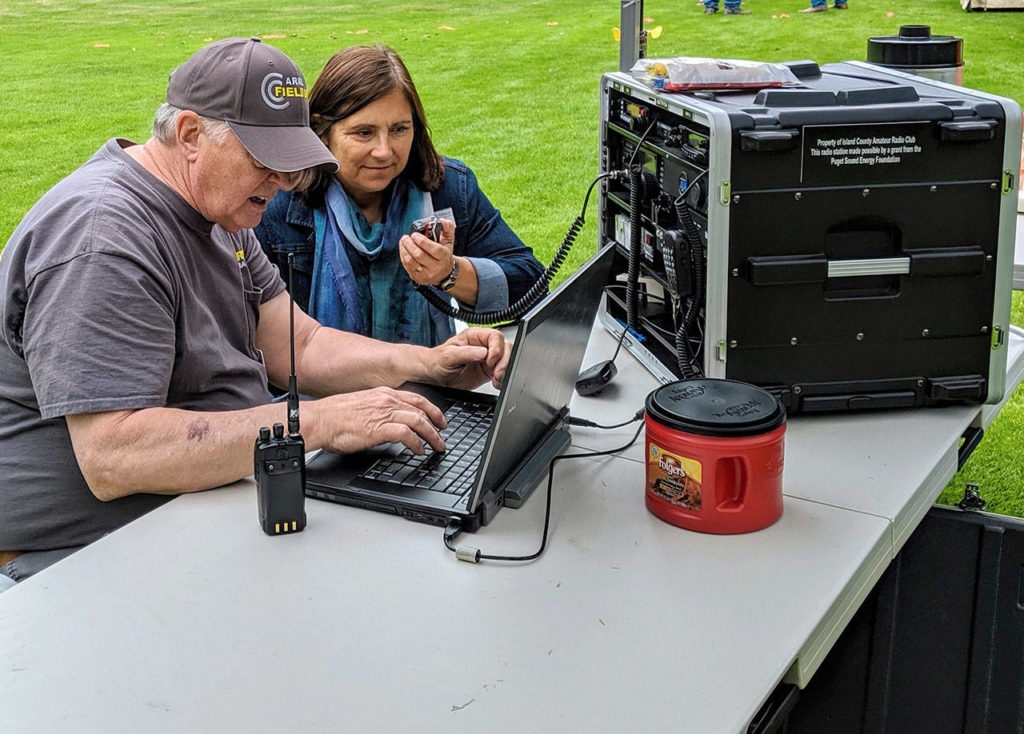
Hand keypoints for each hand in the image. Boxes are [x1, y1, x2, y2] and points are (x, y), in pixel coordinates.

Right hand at [312, 387, 447, 454]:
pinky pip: (407, 435)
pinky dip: (416, 443)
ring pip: (419, 421)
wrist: (320, 420)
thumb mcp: (362, 406)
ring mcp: (384, 413)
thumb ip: (379, 411)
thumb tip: (390, 425)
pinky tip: (419, 450)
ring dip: (431, 435)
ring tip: (437, 446)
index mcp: (383, 393)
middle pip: (422, 410)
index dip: (432, 409)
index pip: (416, 398)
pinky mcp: (380, 427)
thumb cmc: (335, 416)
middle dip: (437, 423)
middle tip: (443, 434)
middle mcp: (387, 400)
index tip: (438, 418)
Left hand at [400, 218, 455, 286]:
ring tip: (403, 242)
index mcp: (444, 256)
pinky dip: (403, 256)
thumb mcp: (449, 240)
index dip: (422, 241)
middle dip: (409, 244)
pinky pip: (407, 267)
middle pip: (419, 255)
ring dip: (404, 250)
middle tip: (405, 237)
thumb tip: (442, 221)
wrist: (445, 273)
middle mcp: (436, 267)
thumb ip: (447, 228)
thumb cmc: (444, 254)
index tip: (414, 234)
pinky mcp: (418, 279)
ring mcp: (427, 274)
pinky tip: (403, 250)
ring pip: (411, 262)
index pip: (434, 249)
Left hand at [427, 327, 511, 389]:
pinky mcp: (490, 370)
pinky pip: (504, 371)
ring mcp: (488, 358)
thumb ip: (465, 353)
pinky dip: (504, 378)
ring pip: (507, 359)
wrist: (435, 377)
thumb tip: (482, 352)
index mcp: (474, 336)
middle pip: (505, 347)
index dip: (497, 348)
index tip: (490, 360)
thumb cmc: (437, 362)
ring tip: (496, 379)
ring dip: (505, 370)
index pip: (495, 336)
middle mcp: (483, 345)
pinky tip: (496, 382)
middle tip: (496, 373)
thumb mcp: (448, 357)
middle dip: (504, 361)